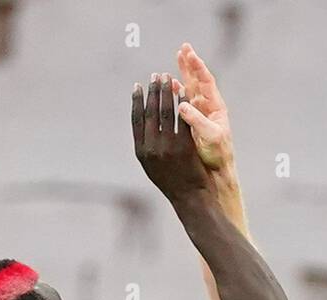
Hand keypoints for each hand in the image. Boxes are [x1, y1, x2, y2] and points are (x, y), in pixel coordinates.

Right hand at [132, 72, 212, 202]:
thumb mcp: (152, 167)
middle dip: (153, 91)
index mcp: (141, 151)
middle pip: (150, 112)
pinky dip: (183, 103)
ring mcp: (168, 147)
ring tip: (168, 77)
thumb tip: (140, 127)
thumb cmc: (172, 182)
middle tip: (155, 75)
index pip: (136, 120)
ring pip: (166, 112)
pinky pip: (183, 119)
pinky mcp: (184, 146)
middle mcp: (151, 148)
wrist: (191, 198)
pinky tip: (184, 90)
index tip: (137, 85)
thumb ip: (146, 147)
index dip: (136, 101)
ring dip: (167, 92)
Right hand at [174, 43, 234, 174]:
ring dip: (183, 73)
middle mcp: (208, 107)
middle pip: (199, 80)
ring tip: (177, 57)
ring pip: (190, 88)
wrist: (217, 171)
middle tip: (184, 47)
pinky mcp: (191, 121)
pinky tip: (171, 84)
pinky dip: (177, 91)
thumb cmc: (218, 155)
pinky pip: (184, 101)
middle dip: (191, 64)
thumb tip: (182, 105)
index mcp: (216, 107)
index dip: (198, 67)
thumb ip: (197, 121)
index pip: (207, 82)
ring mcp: (200, 112)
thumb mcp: (211, 137)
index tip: (190, 54)